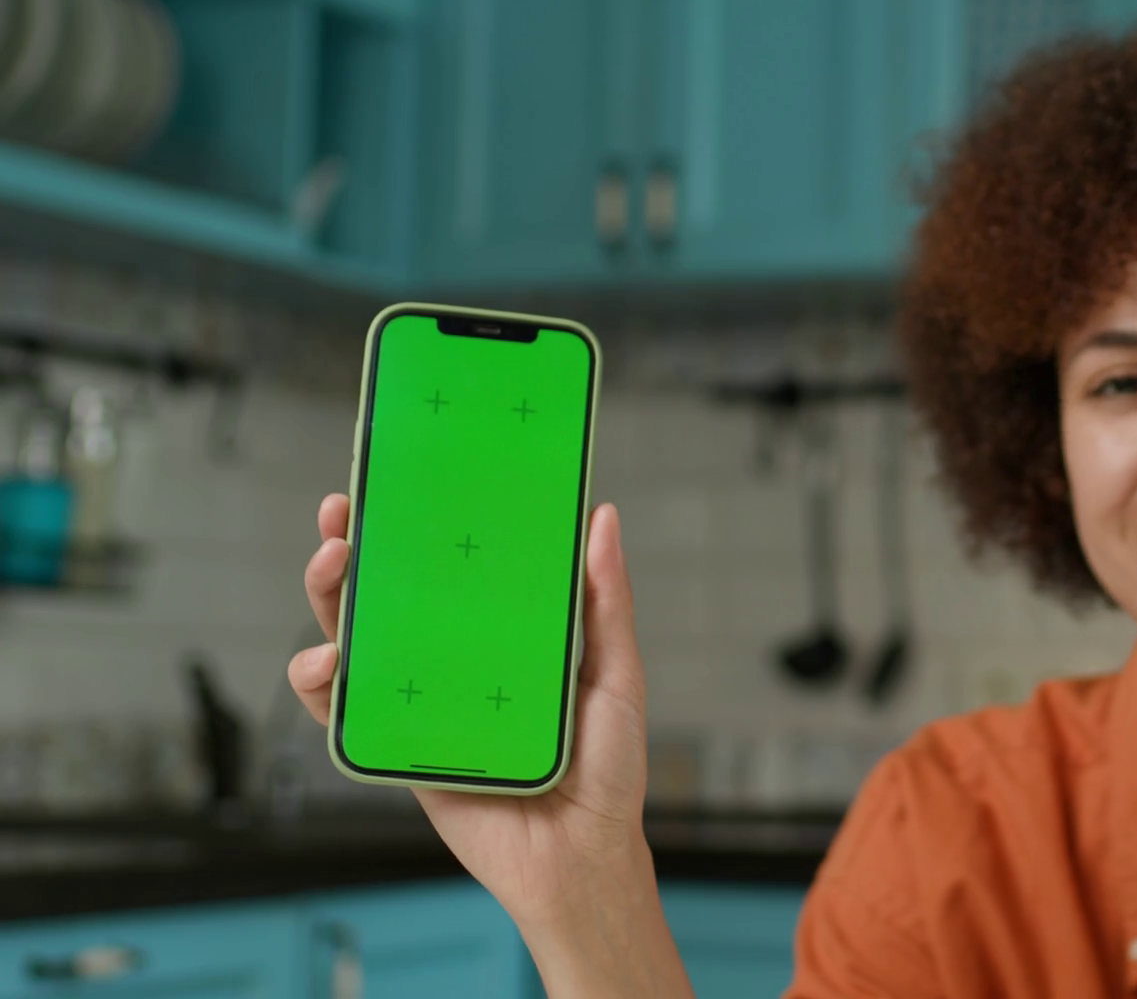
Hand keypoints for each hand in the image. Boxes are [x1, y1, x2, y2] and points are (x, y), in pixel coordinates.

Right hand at [289, 494, 650, 929]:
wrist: (582, 856)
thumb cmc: (607, 769)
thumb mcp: (617, 674)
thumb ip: (605, 602)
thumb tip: (601, 518)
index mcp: (501, 636)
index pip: (449, 568)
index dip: (417, 526)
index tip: (395, 481)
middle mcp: (454, 664)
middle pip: (389, 596)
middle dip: (354, 550)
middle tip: (344, 515)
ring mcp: (421, 704)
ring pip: (355, 643)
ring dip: (328, 601)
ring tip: (331, 570)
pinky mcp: (397, 750)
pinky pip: (343, 714)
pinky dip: (318, 685)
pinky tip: (322, 662)